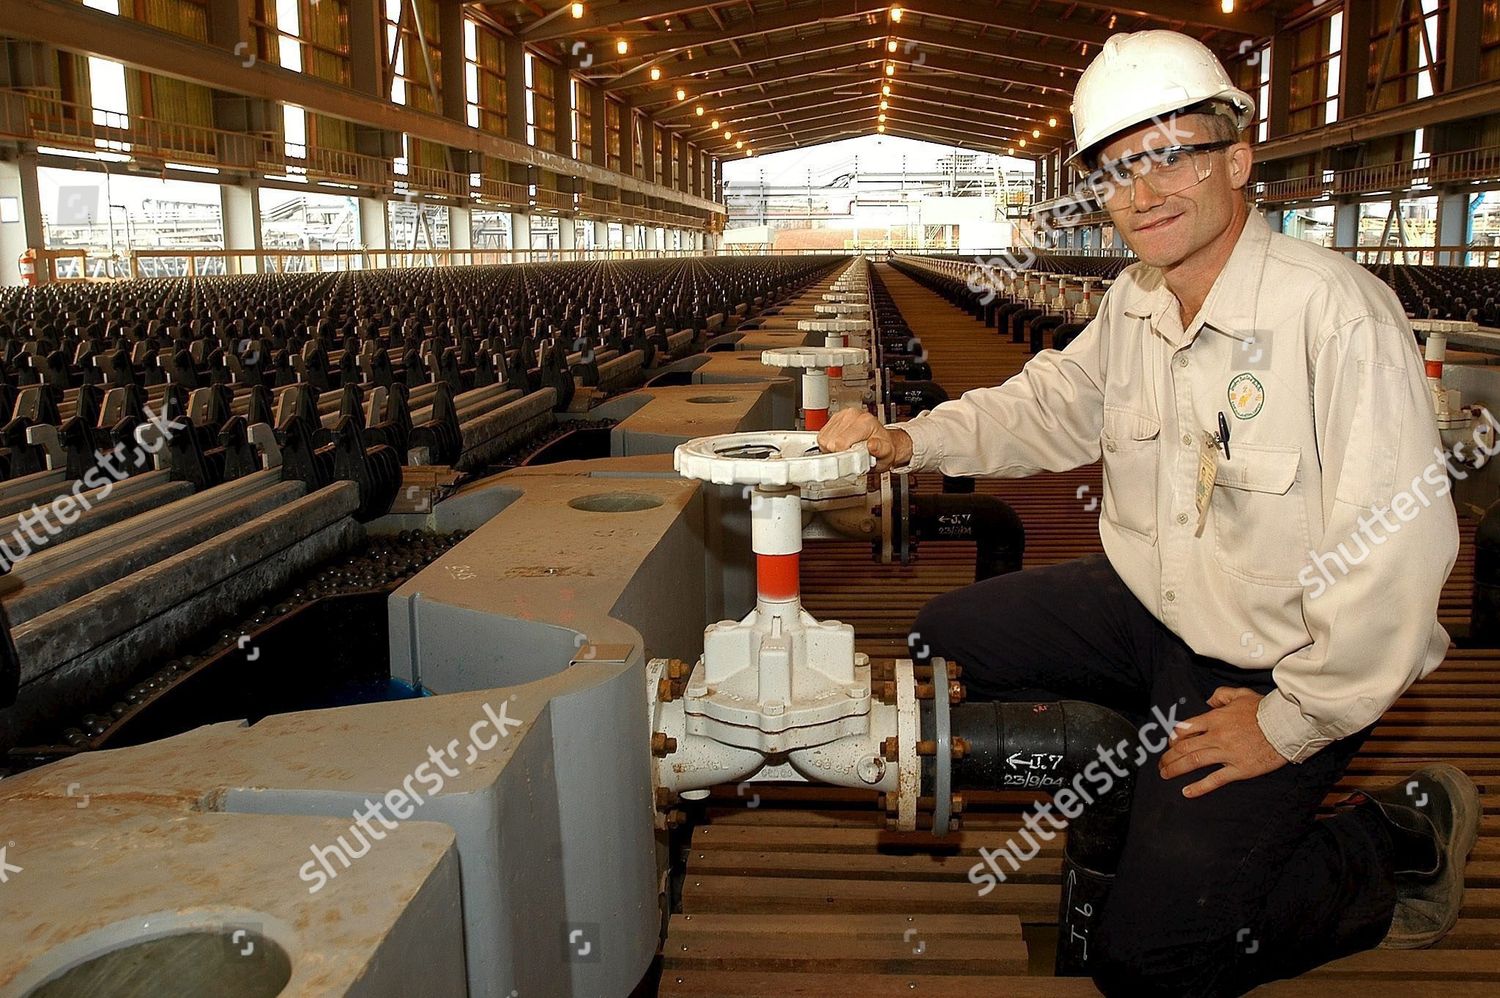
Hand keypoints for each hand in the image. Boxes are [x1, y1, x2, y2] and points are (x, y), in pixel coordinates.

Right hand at [817, 410, 912, 473]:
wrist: (882, 442)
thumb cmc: (883, 448)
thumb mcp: (887, 453)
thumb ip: (880, 450)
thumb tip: (872, 445)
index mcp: (865, 421)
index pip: (840, 442)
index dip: (843, 457)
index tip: (850, 463)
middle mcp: (852, 415)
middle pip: (830, 442)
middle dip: (838, 454)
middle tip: (851, 457)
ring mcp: (842, 415)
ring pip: (824, 439)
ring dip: (832, 450)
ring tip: (847, 451)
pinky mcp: (833, 419)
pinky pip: (822, 436)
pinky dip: (828, 445)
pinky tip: (841, 446)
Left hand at [1158, 687, 1287, 797]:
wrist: (1286, 725)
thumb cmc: (1264, 710)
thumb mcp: (1239, 694)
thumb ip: (1220, 696)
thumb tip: (1208, 702)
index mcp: (1214, 719)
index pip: (1185, 729)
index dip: (1174, 738)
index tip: (1169, 745)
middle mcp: (1216, 736)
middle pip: (1184, 748)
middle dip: (1168, 757)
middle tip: (1160, 764)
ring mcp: (1226, 754)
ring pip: (1193, 762)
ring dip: (1175, 769)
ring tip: (1165, 775)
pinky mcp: (1239, 769)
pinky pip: (1214, 780)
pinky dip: (1199, 787)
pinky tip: (1186, 792)